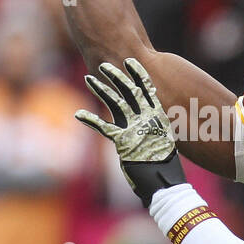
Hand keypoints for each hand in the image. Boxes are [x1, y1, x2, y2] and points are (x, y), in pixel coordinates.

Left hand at [76, 59, 185, 205]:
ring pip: (115, 103)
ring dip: (101, 89)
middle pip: (129, 90)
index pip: (148, 89)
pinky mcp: (123, 142)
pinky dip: (89, 120)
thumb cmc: (165, 163)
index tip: (131, 61)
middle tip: (104, 64)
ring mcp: (134, 129)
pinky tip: (78, 114)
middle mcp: (147, 118)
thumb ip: (155, 126)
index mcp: (158, 116)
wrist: (165, 182)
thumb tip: (153, 117)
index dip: (138, 73)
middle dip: (116, 76)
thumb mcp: (164, 140)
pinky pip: (103, 128)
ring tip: (88, 78)